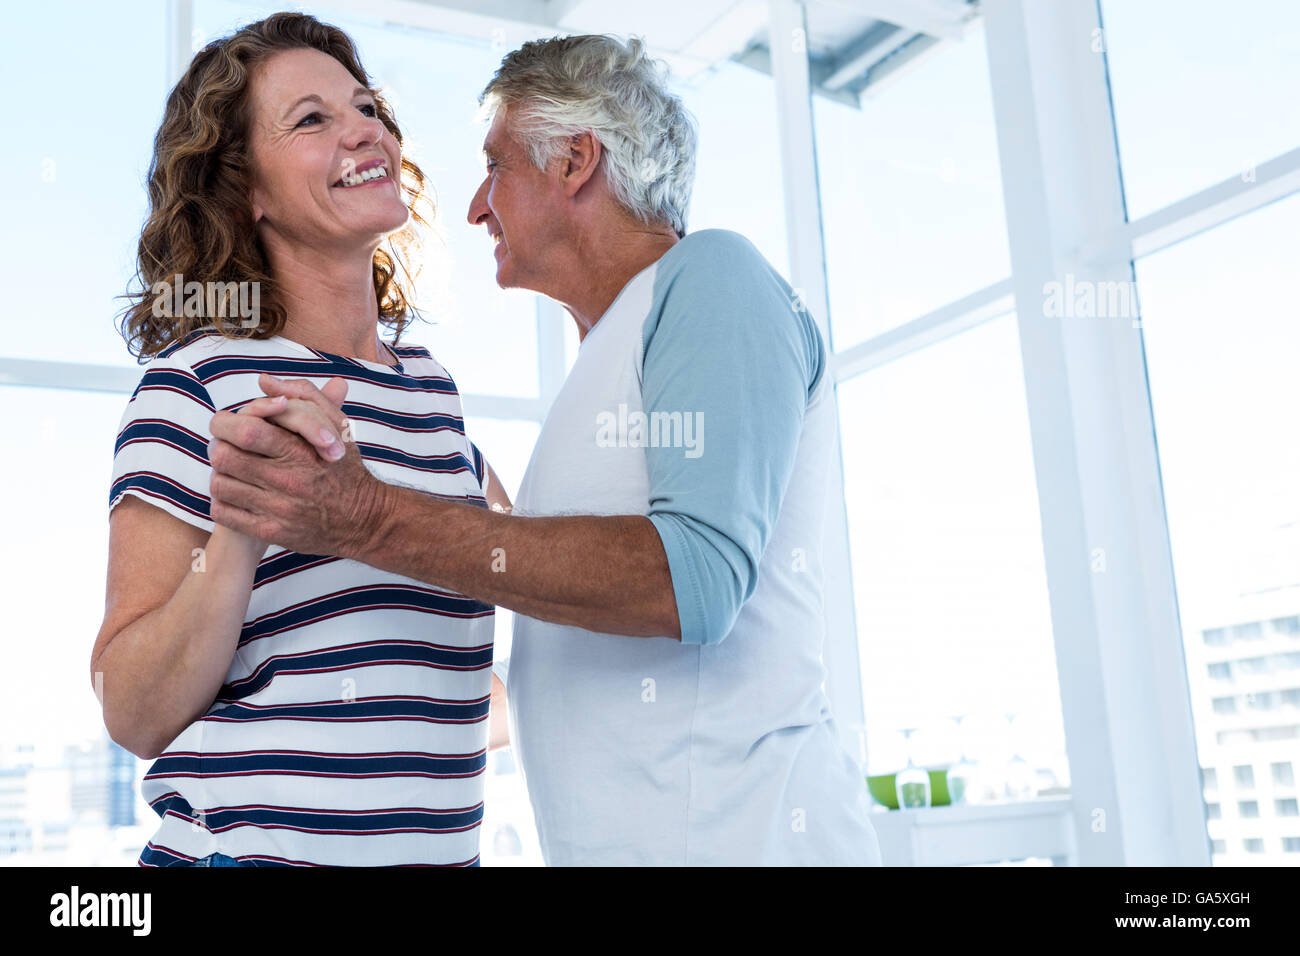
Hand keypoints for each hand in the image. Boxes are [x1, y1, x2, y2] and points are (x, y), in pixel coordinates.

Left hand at [207, 375, 391, 556]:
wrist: (364, 519)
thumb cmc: (345, 468)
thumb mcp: (336, 425)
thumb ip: (303, 396)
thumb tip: (264, 381)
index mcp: (300, 451)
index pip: (245, 430)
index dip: (226, 423)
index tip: (229, 424)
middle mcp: (287, 480)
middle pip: (224, 456)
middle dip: (219, 446)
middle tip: (227, 446)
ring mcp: (277, 509)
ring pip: (220, 484)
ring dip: (222, 473)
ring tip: (234, 470)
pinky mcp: (271, 532)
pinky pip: (224, 513)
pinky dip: (223, 501)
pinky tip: (238, 495)